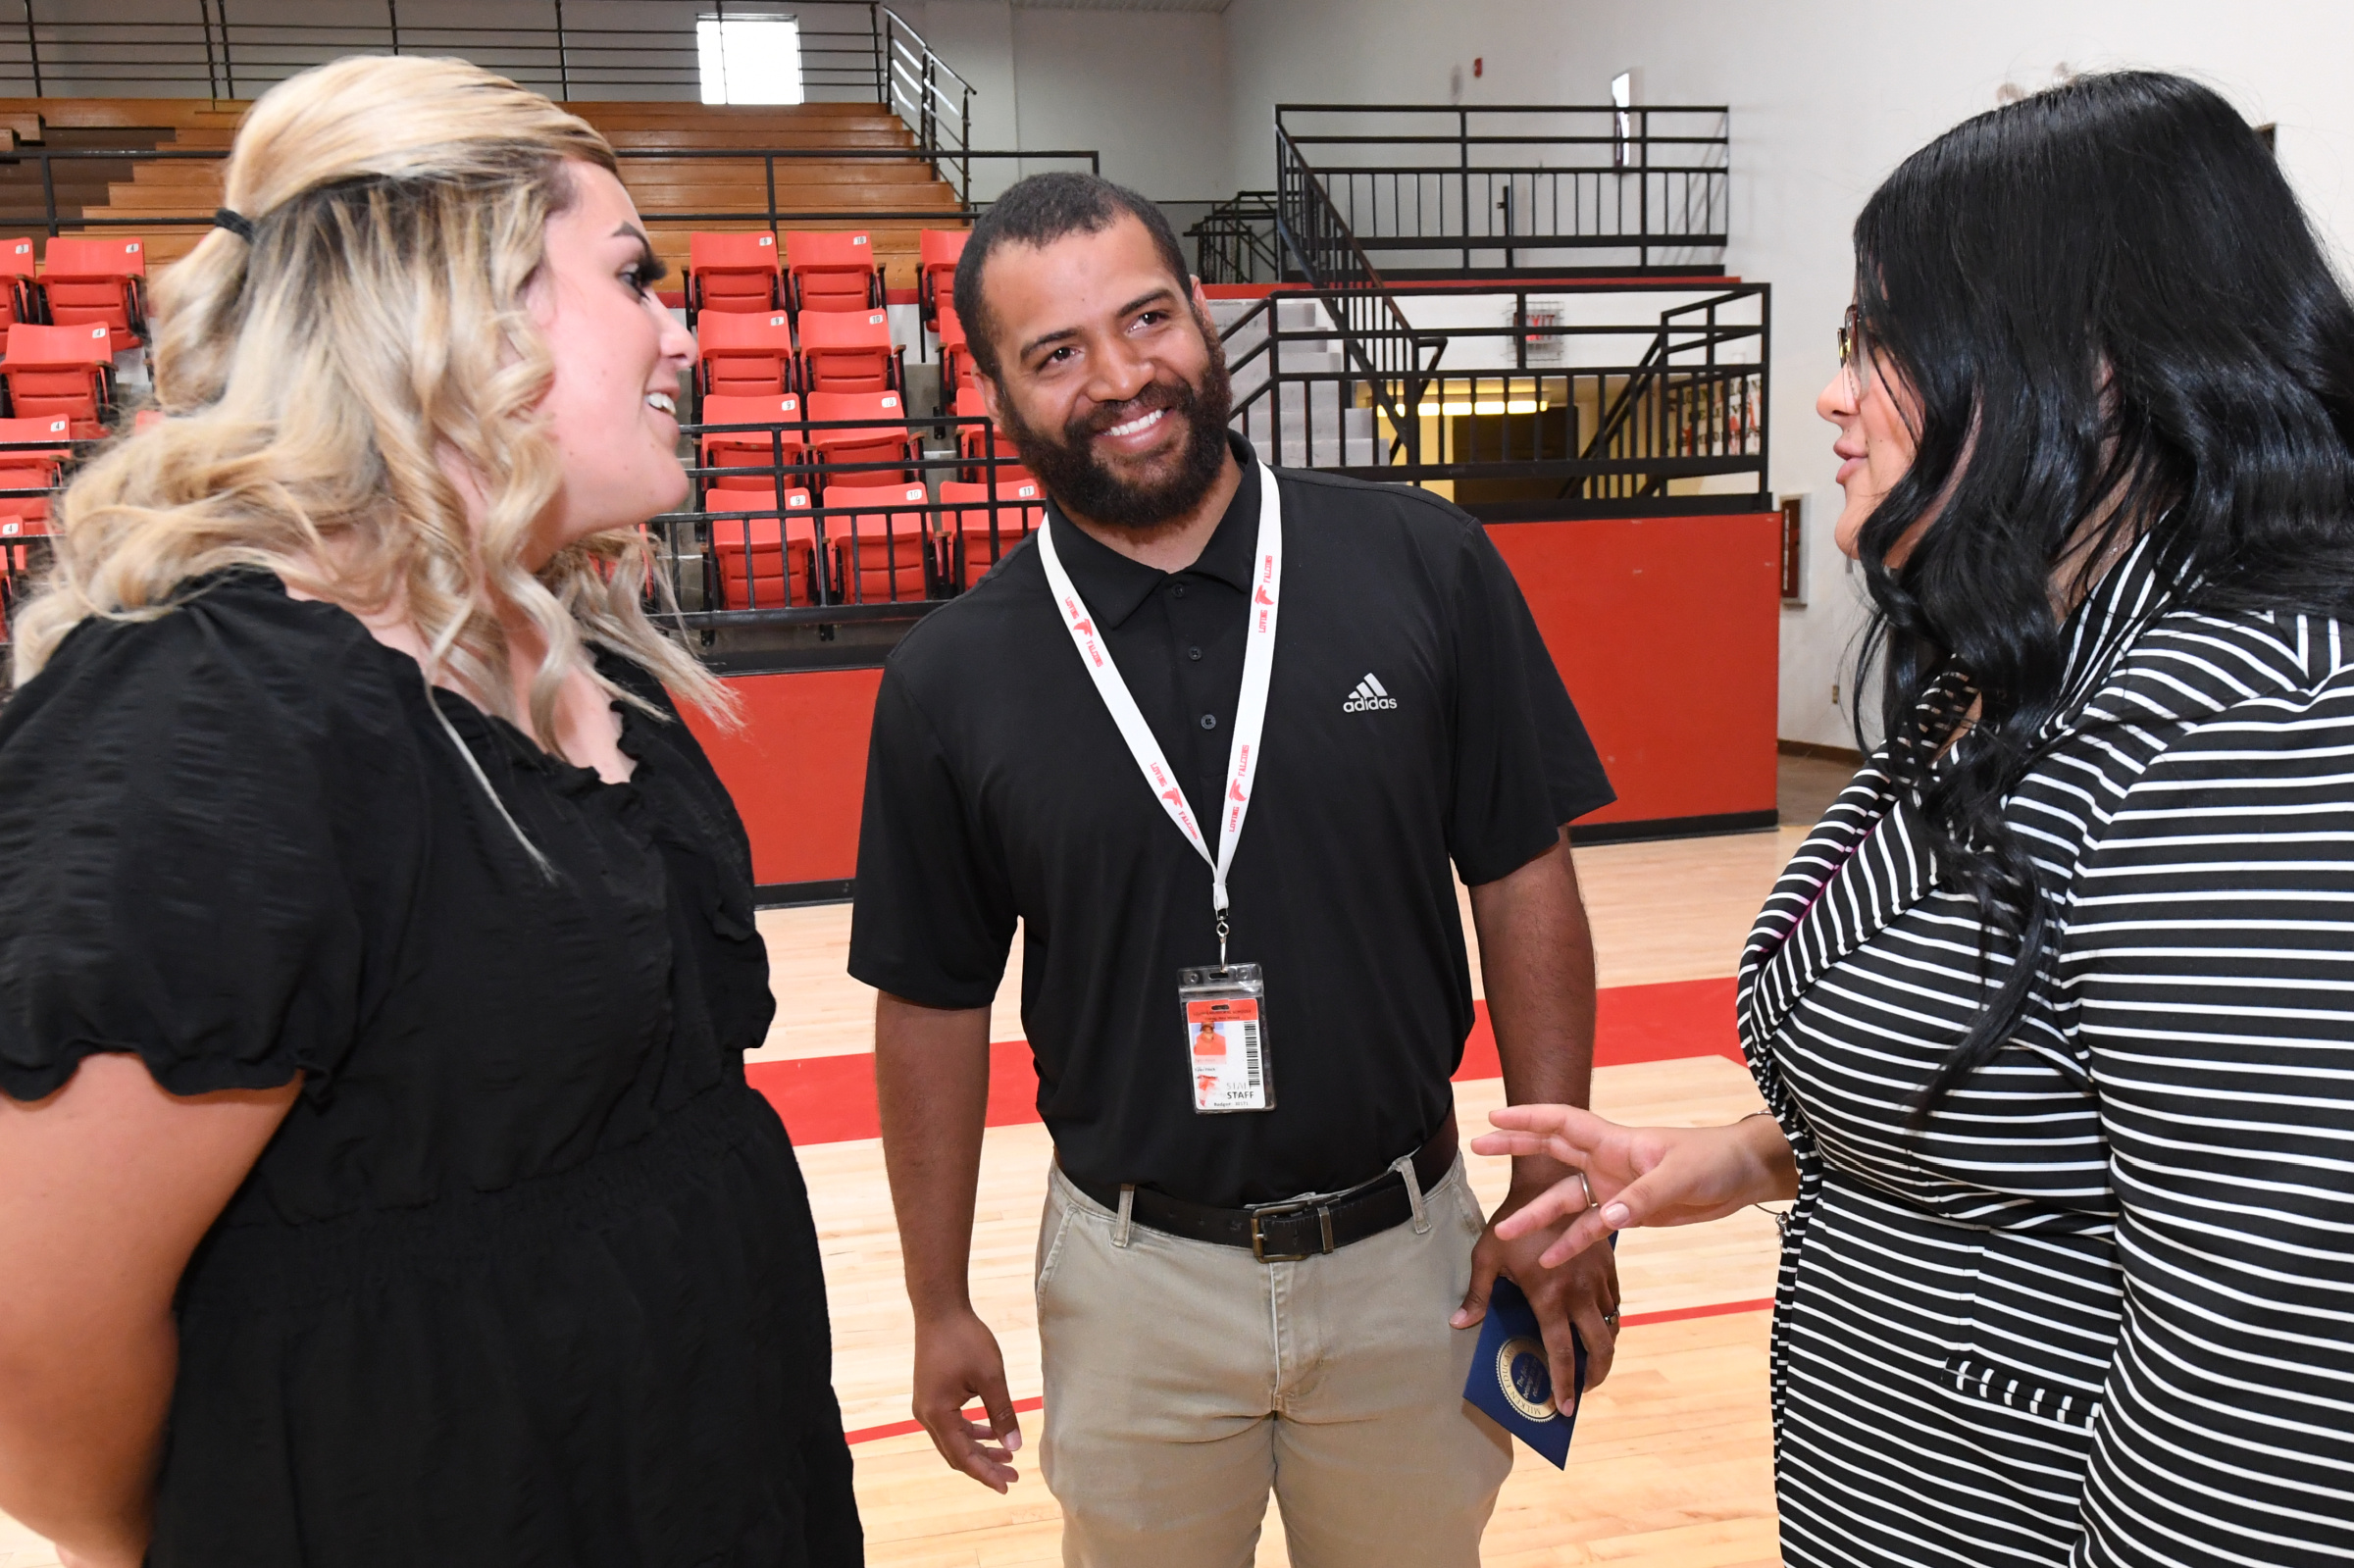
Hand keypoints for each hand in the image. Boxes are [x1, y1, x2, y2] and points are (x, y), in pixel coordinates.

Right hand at [910, 1306, 1022, 1491]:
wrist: (940, 1310)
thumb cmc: (965, 1339)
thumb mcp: (991, 1377)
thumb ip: (1002, 1414)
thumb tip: (1015, 1446)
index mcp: (938, 1414)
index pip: (963, 1457)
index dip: (985, 1474)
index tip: (1006, 1486)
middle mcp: (927, 1415)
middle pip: (957, 1453)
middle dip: (984, 1466)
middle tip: (1012, 1475)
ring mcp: (927, 1405)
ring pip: (955, 1439)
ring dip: (979, 1449)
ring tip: (1007, 1458)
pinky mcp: (932, 1396)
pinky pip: (952, 1424)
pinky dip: (972, 1432)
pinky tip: (992, 1434)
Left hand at [1453, 1191, 1622, 1400]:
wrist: (1549, 1184)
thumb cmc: (1512, 1222)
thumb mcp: (1486, 1257)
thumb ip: (1477, 1295)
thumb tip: (1460, 1324)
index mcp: (1549, 1298)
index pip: (1562, 1354)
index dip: (1564, 1385)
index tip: (1563, 1408)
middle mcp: (1580, 1293)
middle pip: (1599, 1348)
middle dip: (1595, 1376)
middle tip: (1583, 1391)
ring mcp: (1598, 1279)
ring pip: (1612, 1326)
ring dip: (1604, 1348)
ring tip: (1591, 1361)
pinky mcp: (1608, 1265)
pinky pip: (1616, 1302)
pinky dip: (1609, 1320)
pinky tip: (1597, 1325)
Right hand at [1470, 1107, 1795, 1267]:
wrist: (1743, 1177)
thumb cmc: (1714, 1161)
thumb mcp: (1680, 1176)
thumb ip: (1643, 1197)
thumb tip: (1608, 1219)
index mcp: (1615, 1141)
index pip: (1562, 1123)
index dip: (1528, 1118)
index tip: (1493, 1117)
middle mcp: (1608, 1161)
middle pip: (1552, 1152)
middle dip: (1517, 1148)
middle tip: (1479, 1148)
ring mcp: (1616, 1187)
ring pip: (1567, 1198)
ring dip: (1538, 1214)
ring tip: (1506, 1231)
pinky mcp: (1630, 1212)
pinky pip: (1592, 1228)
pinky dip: (1572, 1242)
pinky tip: (1552, 1260)